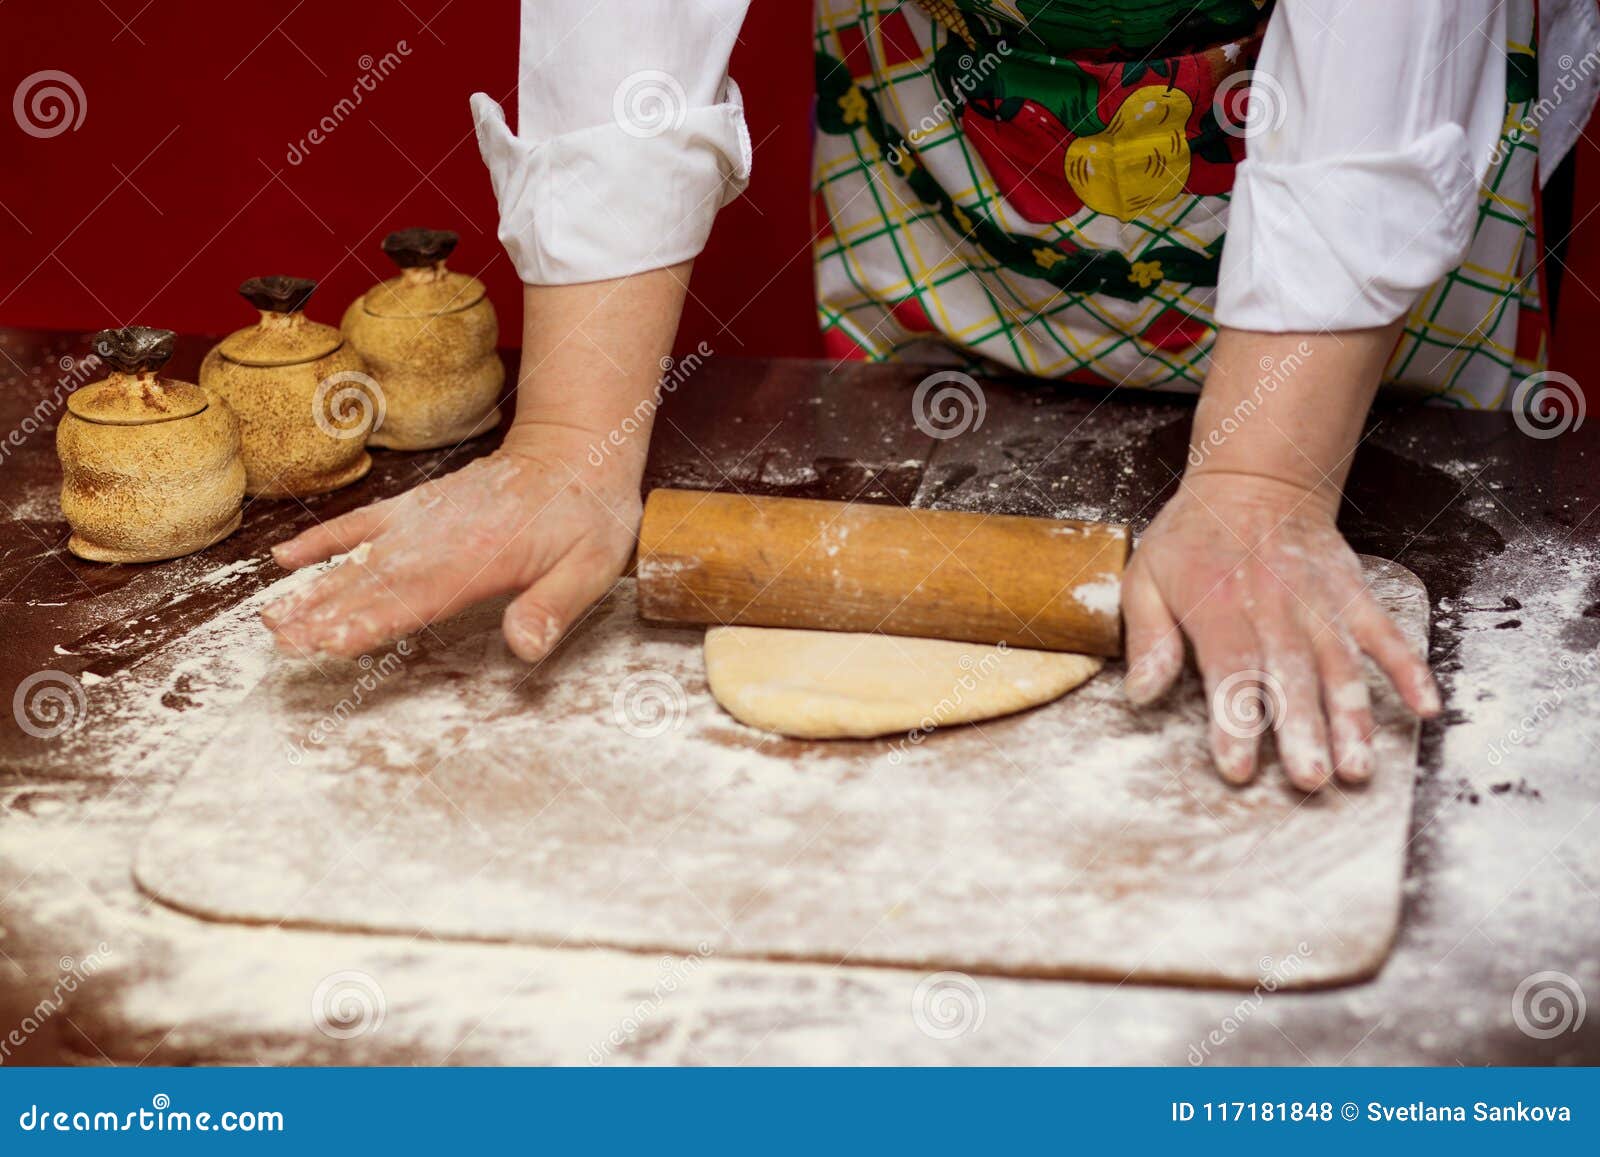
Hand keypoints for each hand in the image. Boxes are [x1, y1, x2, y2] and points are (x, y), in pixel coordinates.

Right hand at [260, 427, 641, 660]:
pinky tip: (286, 559)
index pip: (416, 598)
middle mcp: (440, 539)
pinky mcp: (418, 508)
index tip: (332, 643)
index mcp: (479, 559)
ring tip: (272, 619)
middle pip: (375, 584)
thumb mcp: (591, 565)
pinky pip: (363, 523)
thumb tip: (525, 647)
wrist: (576, 449)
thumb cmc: (588, 515)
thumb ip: (554, 605)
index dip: (373, 622)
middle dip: (327, 615)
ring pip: (359, 560)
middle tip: (283, 642)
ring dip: (316, 590)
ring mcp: (423, 520)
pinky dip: (325, 540)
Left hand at [1120, 470, 1440, 790]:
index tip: (1237, 769)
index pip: (1230, 668)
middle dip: (1303, 729)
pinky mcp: (1354, 596)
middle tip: (1310, 779)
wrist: (1253, 482)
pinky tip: (1424, 708)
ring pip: (1341, 665)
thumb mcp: (1145, 576)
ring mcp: (1320, 602)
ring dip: (1353, 718)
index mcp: (1217, 605)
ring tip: (1357, 767)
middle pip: (1291, 674)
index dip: (1234, 721)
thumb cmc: (1192, 539)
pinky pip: (1386, 634)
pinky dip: (1409, 669)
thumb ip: (1147, 636)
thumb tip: (1139, 694)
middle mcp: (1273, 606)